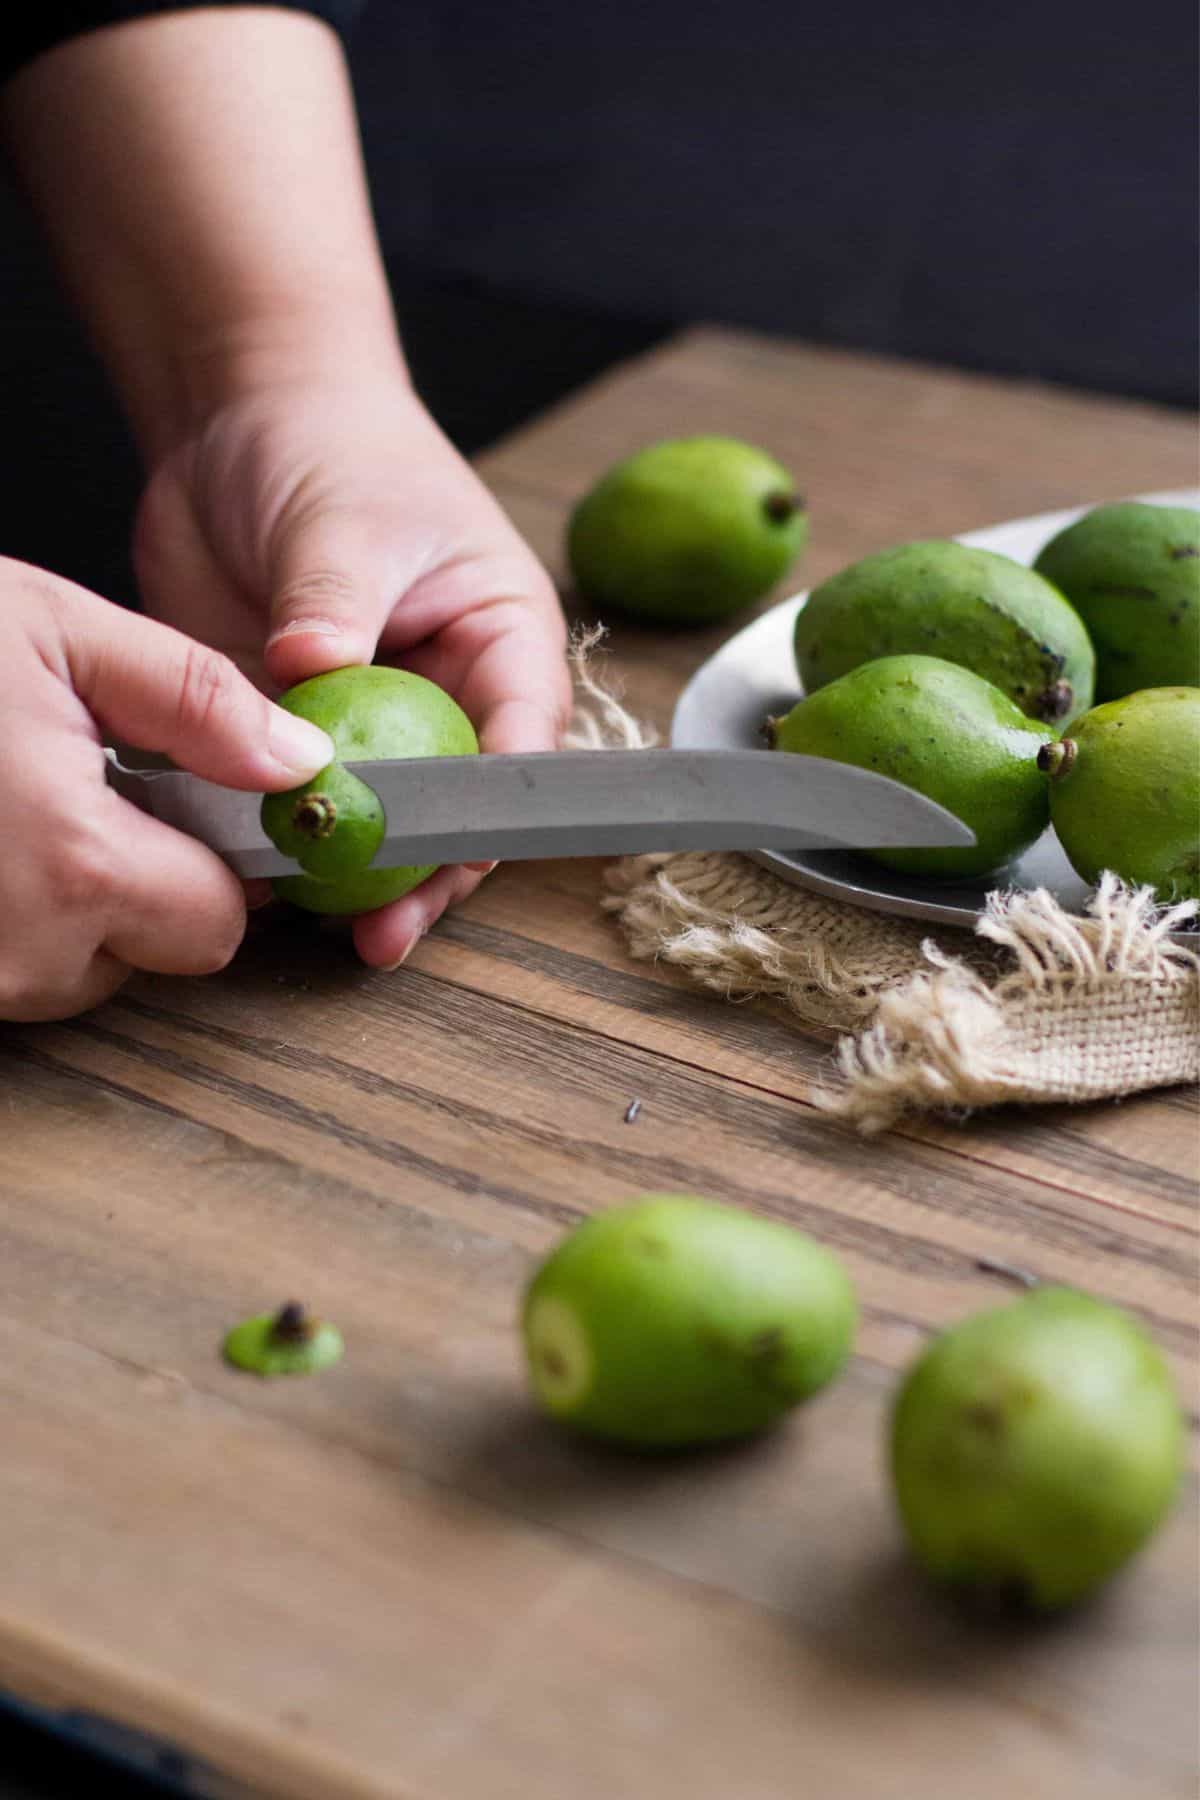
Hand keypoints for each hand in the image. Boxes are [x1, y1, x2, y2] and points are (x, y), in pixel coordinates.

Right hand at [0, 559, 333, 1021]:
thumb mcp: (51, 630)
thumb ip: (193, 700)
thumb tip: (296, 761)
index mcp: (72, 864)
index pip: (217, 926)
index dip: (213, 866)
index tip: (183, 812)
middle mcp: (13, 951)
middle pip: (142, 956)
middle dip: (133, 883)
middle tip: (68, 793)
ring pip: (65, 974)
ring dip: (57, 905)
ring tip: (1, 809)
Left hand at [133, 372, 570, 966]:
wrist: (242, 420)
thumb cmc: (333, 446)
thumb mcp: (346, 519)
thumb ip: (334, 602)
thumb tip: (309, 672)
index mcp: (498, 641)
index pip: (519, 742)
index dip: (492, 811)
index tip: (451, 860)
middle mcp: (446, 695)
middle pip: (455, 806)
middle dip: (425, 872)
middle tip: (385, 930)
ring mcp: (371, 722)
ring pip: (381, 820)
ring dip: (357, 873)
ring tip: (331, 926)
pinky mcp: (297, 734)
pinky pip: (299, 803)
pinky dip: (285, 841)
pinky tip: (266, 877)